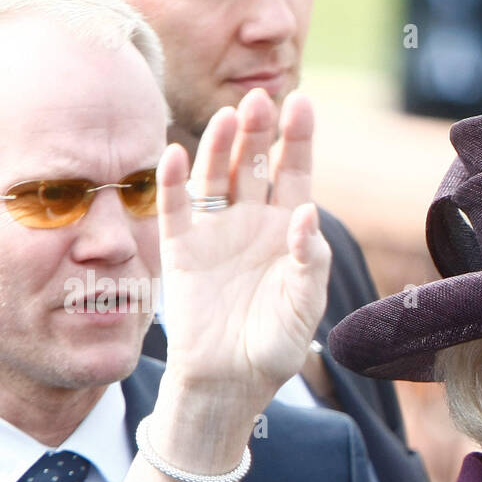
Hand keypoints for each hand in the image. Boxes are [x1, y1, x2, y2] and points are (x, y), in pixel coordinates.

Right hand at [156, 88, 330, 410]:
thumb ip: (311, 261)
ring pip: (215, 175)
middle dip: (260, 131)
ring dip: (220, 145)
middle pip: (254, 164)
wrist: (230, 382)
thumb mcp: (304, 306)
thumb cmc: (274, 346)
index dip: (298, 139)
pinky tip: (173, 152)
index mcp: (288, 231)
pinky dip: (170, 180)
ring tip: (229, 116)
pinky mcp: (180, 250)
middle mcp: (251, 222)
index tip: (302, 103)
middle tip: (262, 99)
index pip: (295, 173)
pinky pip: (174, 208)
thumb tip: (309, 213)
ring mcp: (215, 232)